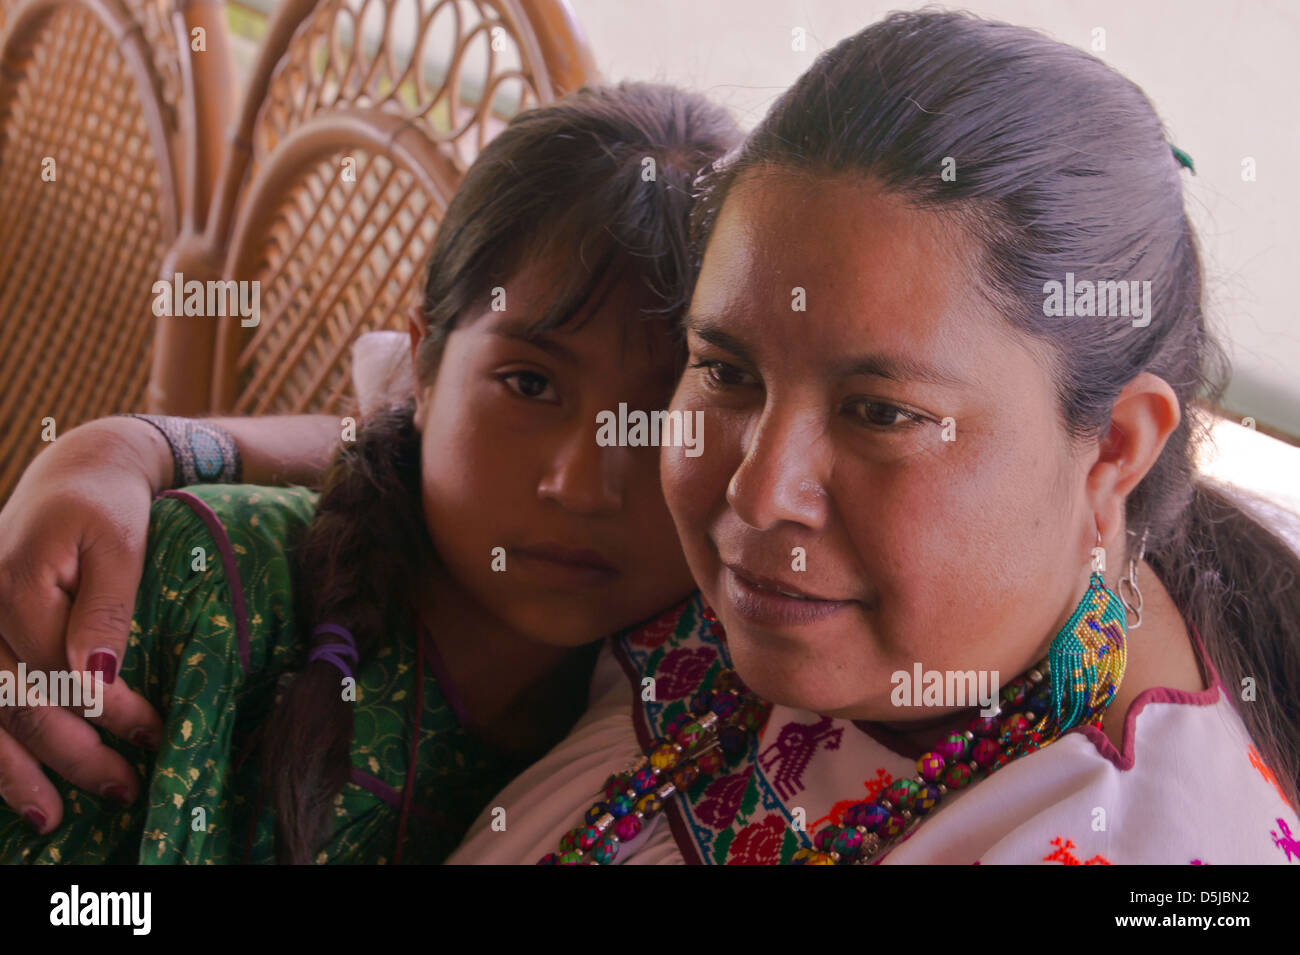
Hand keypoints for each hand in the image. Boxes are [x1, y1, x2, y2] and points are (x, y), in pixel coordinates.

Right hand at [0, 418, 169, 830]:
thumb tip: (96, 677)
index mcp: (14, 583)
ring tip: (51, 820)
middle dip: (71, 755)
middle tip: (123, 789)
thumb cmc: (107, 505)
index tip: (152, 735)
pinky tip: (18, 788)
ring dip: (16, 773)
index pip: (58, 670)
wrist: (77, 474)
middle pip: (17, 702)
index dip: (106, 711)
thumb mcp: (120, 543)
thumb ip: (107, 608)